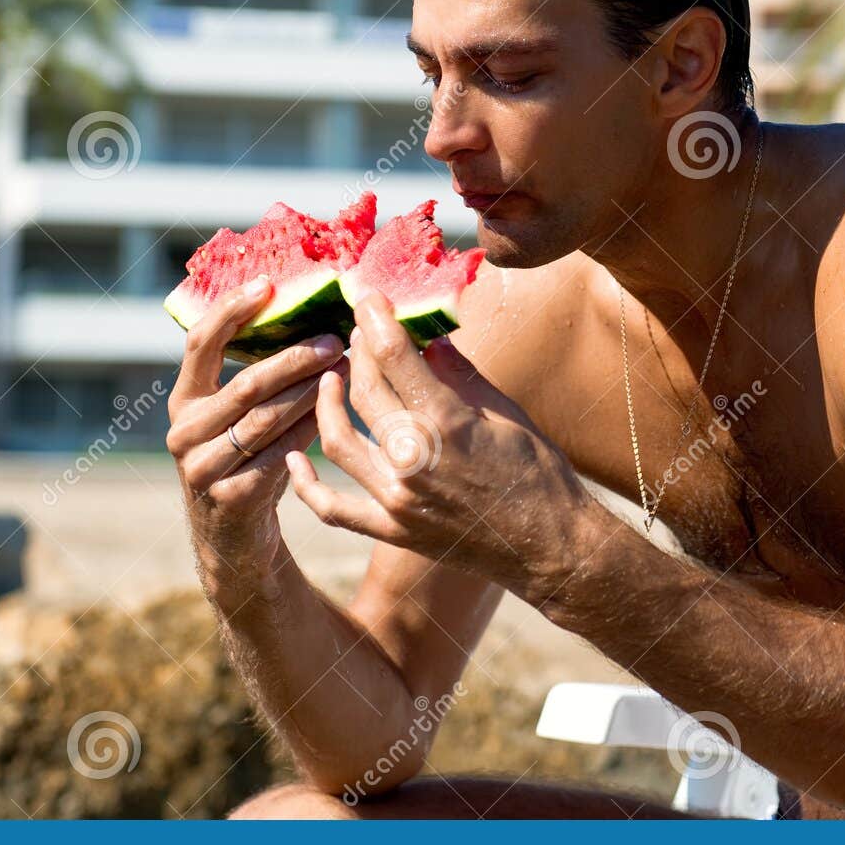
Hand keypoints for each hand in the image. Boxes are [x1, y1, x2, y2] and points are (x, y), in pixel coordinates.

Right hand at [166, 275, 349, 597]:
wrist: (234, 538)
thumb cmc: (248, 460)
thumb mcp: (239, 417)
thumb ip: (257, 375)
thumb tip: (311, 316)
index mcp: (183, 400)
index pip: (200, 343)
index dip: (231, 310)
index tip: (267, 284)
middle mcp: (183, 431)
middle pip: (247, 383)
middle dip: (296, 358)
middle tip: (336, 338)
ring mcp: (201, 467)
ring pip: (266, 419)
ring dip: (311, 392)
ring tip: (346, 369)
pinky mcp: (230, 497)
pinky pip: (279, 455)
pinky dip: (309, 431)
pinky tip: (336, 415)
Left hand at [287, 294, 595, 600]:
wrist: (550, 547)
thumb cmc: (538, 473)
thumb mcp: (506, 412)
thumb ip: (461, 375)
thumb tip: (429, 342)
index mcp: (446, 422)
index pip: (394, 355)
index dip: (376, 318)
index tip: (368, 297)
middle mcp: (413, 460)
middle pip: (364, 390)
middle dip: (358, 351)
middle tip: (360, 331)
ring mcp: (397, 500)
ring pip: (337, 440)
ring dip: (327, 402)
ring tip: (331, 377)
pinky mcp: (392, 530)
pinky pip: (333, 508)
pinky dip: (306, 483)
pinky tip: (293, 456)